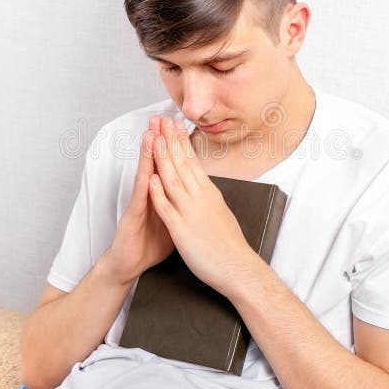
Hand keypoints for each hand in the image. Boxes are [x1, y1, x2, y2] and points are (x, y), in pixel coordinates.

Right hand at [103, 116, 174, 284]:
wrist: (129, 265)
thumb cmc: (150, 244)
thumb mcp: (173, 221)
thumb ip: (181, 204)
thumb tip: (197, 195)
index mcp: (164, 195)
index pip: (170, 166)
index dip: (175, 146)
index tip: (180, 126)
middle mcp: (150, 195)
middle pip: (156, 163)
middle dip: (160, 141)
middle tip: (162, 119)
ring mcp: (139, 205)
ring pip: (145, 176)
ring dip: (148, 156)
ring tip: (151, 135)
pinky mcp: (132, 218)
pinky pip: (139, 201)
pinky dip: (143, 187)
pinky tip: (146, 174)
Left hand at [147, 116, 257, 295]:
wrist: (238, 268)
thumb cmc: (231, 245)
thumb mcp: (221, 212)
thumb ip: (210, 198)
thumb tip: (206, 187)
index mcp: (209, 192)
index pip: (193, 161)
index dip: (181, 141)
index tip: (174, 125)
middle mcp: (200, 197)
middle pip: (182, 163)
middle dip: (169, 140)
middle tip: (161, 119)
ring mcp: (191, 212)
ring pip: (173, 180)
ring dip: (161, 158)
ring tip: (153, 139)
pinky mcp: (182, 229)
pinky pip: (167, 208)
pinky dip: (158, 192)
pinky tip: (150, 178)